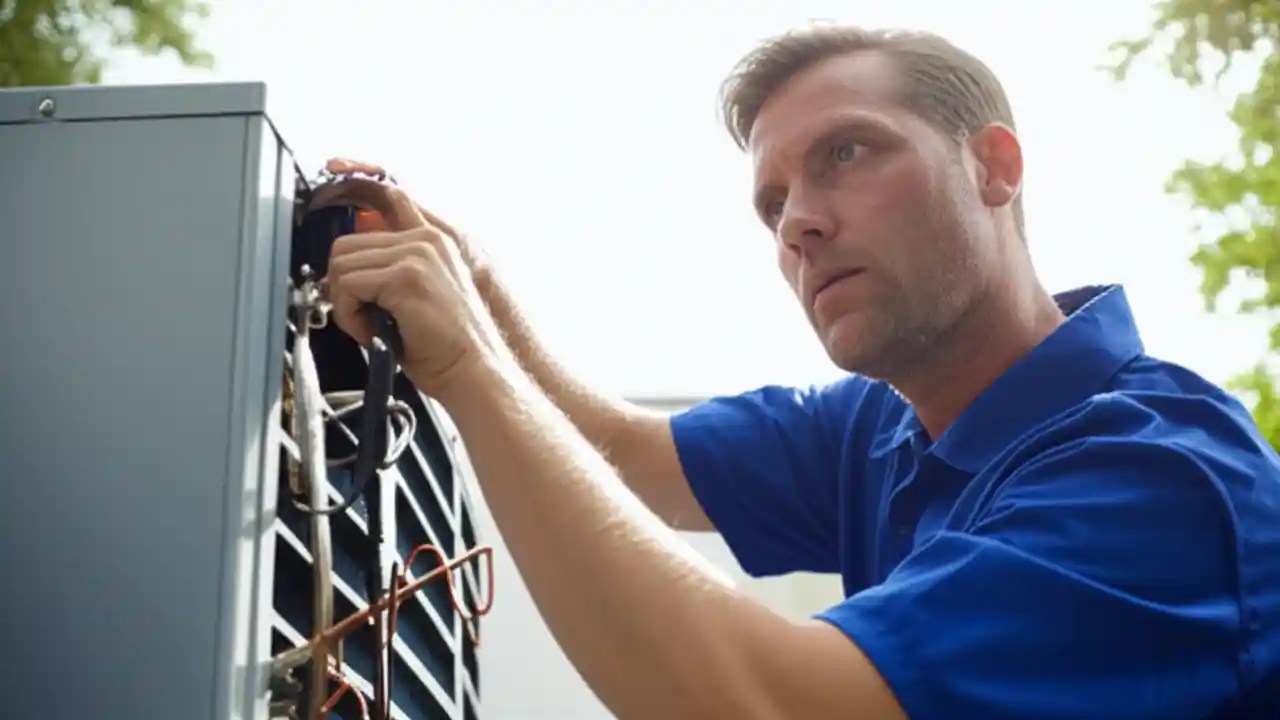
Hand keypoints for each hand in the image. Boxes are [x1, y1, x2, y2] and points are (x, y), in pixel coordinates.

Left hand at [311, 167, 498, 397]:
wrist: (475, 370)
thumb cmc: (447, 347)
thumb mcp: (418, 296)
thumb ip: (390, 272)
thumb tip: (344, 272)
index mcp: (432, 239)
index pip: (387, 195)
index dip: (354, 180)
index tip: (335, 166)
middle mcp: (426, 240)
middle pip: (347, 243)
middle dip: (342, 285)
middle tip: (359, 315)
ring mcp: (417, 255)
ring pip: (342, 265)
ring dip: (345, 303)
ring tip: (370, 325)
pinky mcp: (406, 277)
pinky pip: (348, 287)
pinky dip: (348, 316)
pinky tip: (371, 331)